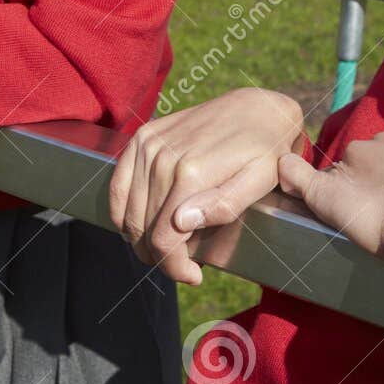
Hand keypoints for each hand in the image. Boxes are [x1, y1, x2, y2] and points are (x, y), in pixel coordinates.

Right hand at [109, 87, 306, 284]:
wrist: (258, 108)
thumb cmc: (266, 150)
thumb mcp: (260, 181)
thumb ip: (223, 205)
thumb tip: (180, 223)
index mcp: (191, 172)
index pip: (163, 239)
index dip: (173, 266)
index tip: (194, 275)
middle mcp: (162, 157)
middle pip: (143, 229)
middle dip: (161, 256)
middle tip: (184, 262)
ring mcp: (149, 144)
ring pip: (129, 212)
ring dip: (142, 237)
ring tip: (169, 245)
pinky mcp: (142, 137)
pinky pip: (118, 185)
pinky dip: (122, 211)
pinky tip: (139, 224)